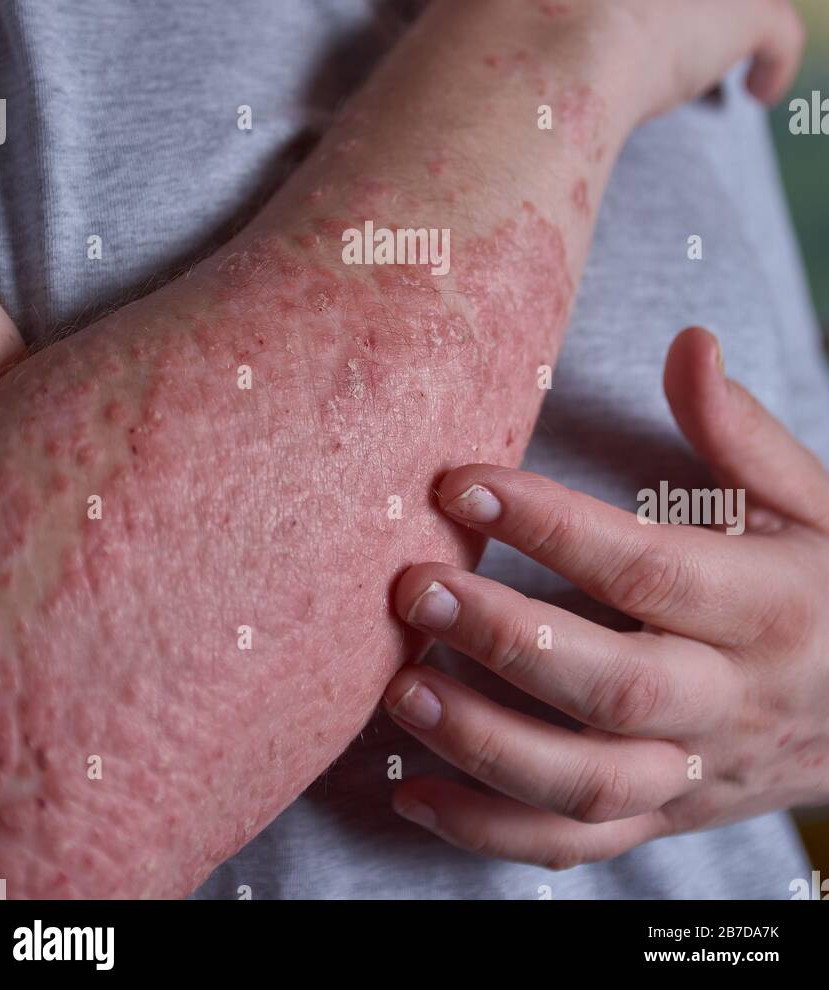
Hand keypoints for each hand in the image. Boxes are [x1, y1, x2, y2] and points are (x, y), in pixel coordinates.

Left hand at [384, 327, 828, 868]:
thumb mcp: (813, 503)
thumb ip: (740, 432)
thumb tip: (689, 341)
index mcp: (766, 606)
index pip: (646, 570)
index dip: (551, 527)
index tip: (460, 483)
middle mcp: (731, 699)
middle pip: (612, 687)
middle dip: (506, 640)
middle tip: (415, 588)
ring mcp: (696, 771)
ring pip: (589, 783)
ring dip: (484, 744)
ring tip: (400, 686)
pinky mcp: (666, 815)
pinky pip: (576, 846)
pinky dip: (488, 832)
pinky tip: (409, 791)